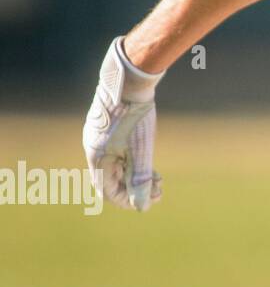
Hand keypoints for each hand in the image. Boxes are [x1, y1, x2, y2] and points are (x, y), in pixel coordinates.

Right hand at [82, 36, 164, 210]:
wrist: (130, 81)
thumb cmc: (136, 117)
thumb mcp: (141, 151)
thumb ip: (140, 179)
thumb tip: (143, 206)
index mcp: (97, 158)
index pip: (108, 192)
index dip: (129, 201)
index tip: (152, 200)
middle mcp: (92, 149)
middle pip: (111, 180)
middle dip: (136, 187)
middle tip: (160, 187)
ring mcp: (96, 137)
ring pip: (114, 165)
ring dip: (135, 174)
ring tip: (157, 175)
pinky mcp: (104, 127)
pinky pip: (115, 152)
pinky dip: (130, 160)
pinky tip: (146, 156)